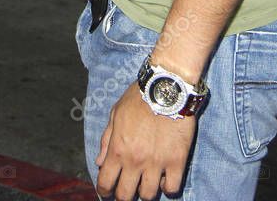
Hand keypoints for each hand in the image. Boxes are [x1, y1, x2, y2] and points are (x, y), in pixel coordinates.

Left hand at [95, 81, 196, 200]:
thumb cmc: (139, 97)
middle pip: (126, 195)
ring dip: (145, 191)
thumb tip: (100, 161)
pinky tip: (165, 178)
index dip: (104, 191)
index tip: (107, 191)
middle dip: (124, 195)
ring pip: (148, 195)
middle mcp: (135, 160)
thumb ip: (107, 139)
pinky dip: (168, 187)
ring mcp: (157, 162)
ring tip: (147, 181)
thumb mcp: (116, 113)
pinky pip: (172, 188)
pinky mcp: (177, 160)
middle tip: (127, 188)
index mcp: (118, 149)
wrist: (166, 87)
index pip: (106, 183)